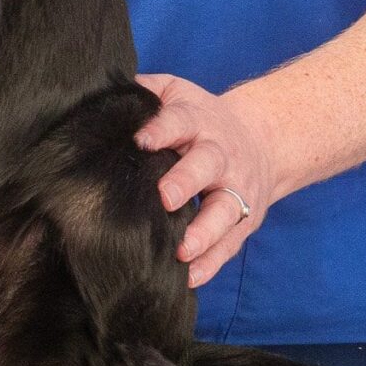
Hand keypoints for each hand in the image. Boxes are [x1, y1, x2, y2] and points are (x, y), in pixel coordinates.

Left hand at [131, 73, 284, 287]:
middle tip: (164, 198)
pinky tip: (190, 277)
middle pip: (207, 166)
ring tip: (182, 250)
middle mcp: (220, 156)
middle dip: (186, 181)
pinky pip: (230, 245)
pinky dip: (212, 263)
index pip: (181, 121)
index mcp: (199, 122)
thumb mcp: (178, 92)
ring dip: (204, 232)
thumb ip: (146, 91)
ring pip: (225, 211)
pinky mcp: (244, 221)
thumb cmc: (201, 118)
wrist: (263, 139)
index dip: (162, 129)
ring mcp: (235, 191)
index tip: (141, 139)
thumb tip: (102, 88)